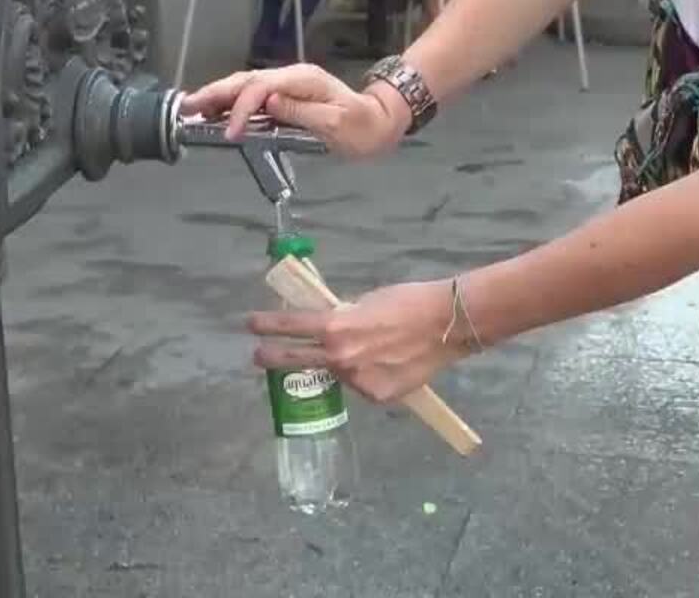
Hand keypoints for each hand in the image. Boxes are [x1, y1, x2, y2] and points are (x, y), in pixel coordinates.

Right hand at [182, 64, 407, 159]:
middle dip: (215, 93)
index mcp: (303, 81)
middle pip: (246, 81)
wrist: (382, 120)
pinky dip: (232, 102)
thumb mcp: (336, 124)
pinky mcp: (287, 95)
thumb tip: (267, 105)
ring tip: (192, 107)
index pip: (261, 89)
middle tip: (186, 106)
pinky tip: (216, 110)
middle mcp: (292, 77)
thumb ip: (300, 113)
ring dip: (218, 96)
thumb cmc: (363, 128)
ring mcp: (289, 85)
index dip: (241, 108)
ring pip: (246, 86)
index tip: (230, 133)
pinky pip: (254, 95)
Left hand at [250, 280, 464, 402]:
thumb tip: (329, 325)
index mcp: (335, 326)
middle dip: (273, 357)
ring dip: (334, 365)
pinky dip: (366, 376)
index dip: (267, 324)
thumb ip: (342, 316)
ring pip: (335, 374)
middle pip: (295, 359)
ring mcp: (357, 381)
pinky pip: (361, 386)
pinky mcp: (377, 397)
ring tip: (355, 352)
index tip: (251, 324)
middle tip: (258, 356)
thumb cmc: (408, 302)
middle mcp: (339, 357)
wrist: (447, 324)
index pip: (290, 326)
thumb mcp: (366, 302)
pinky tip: (384, 364)